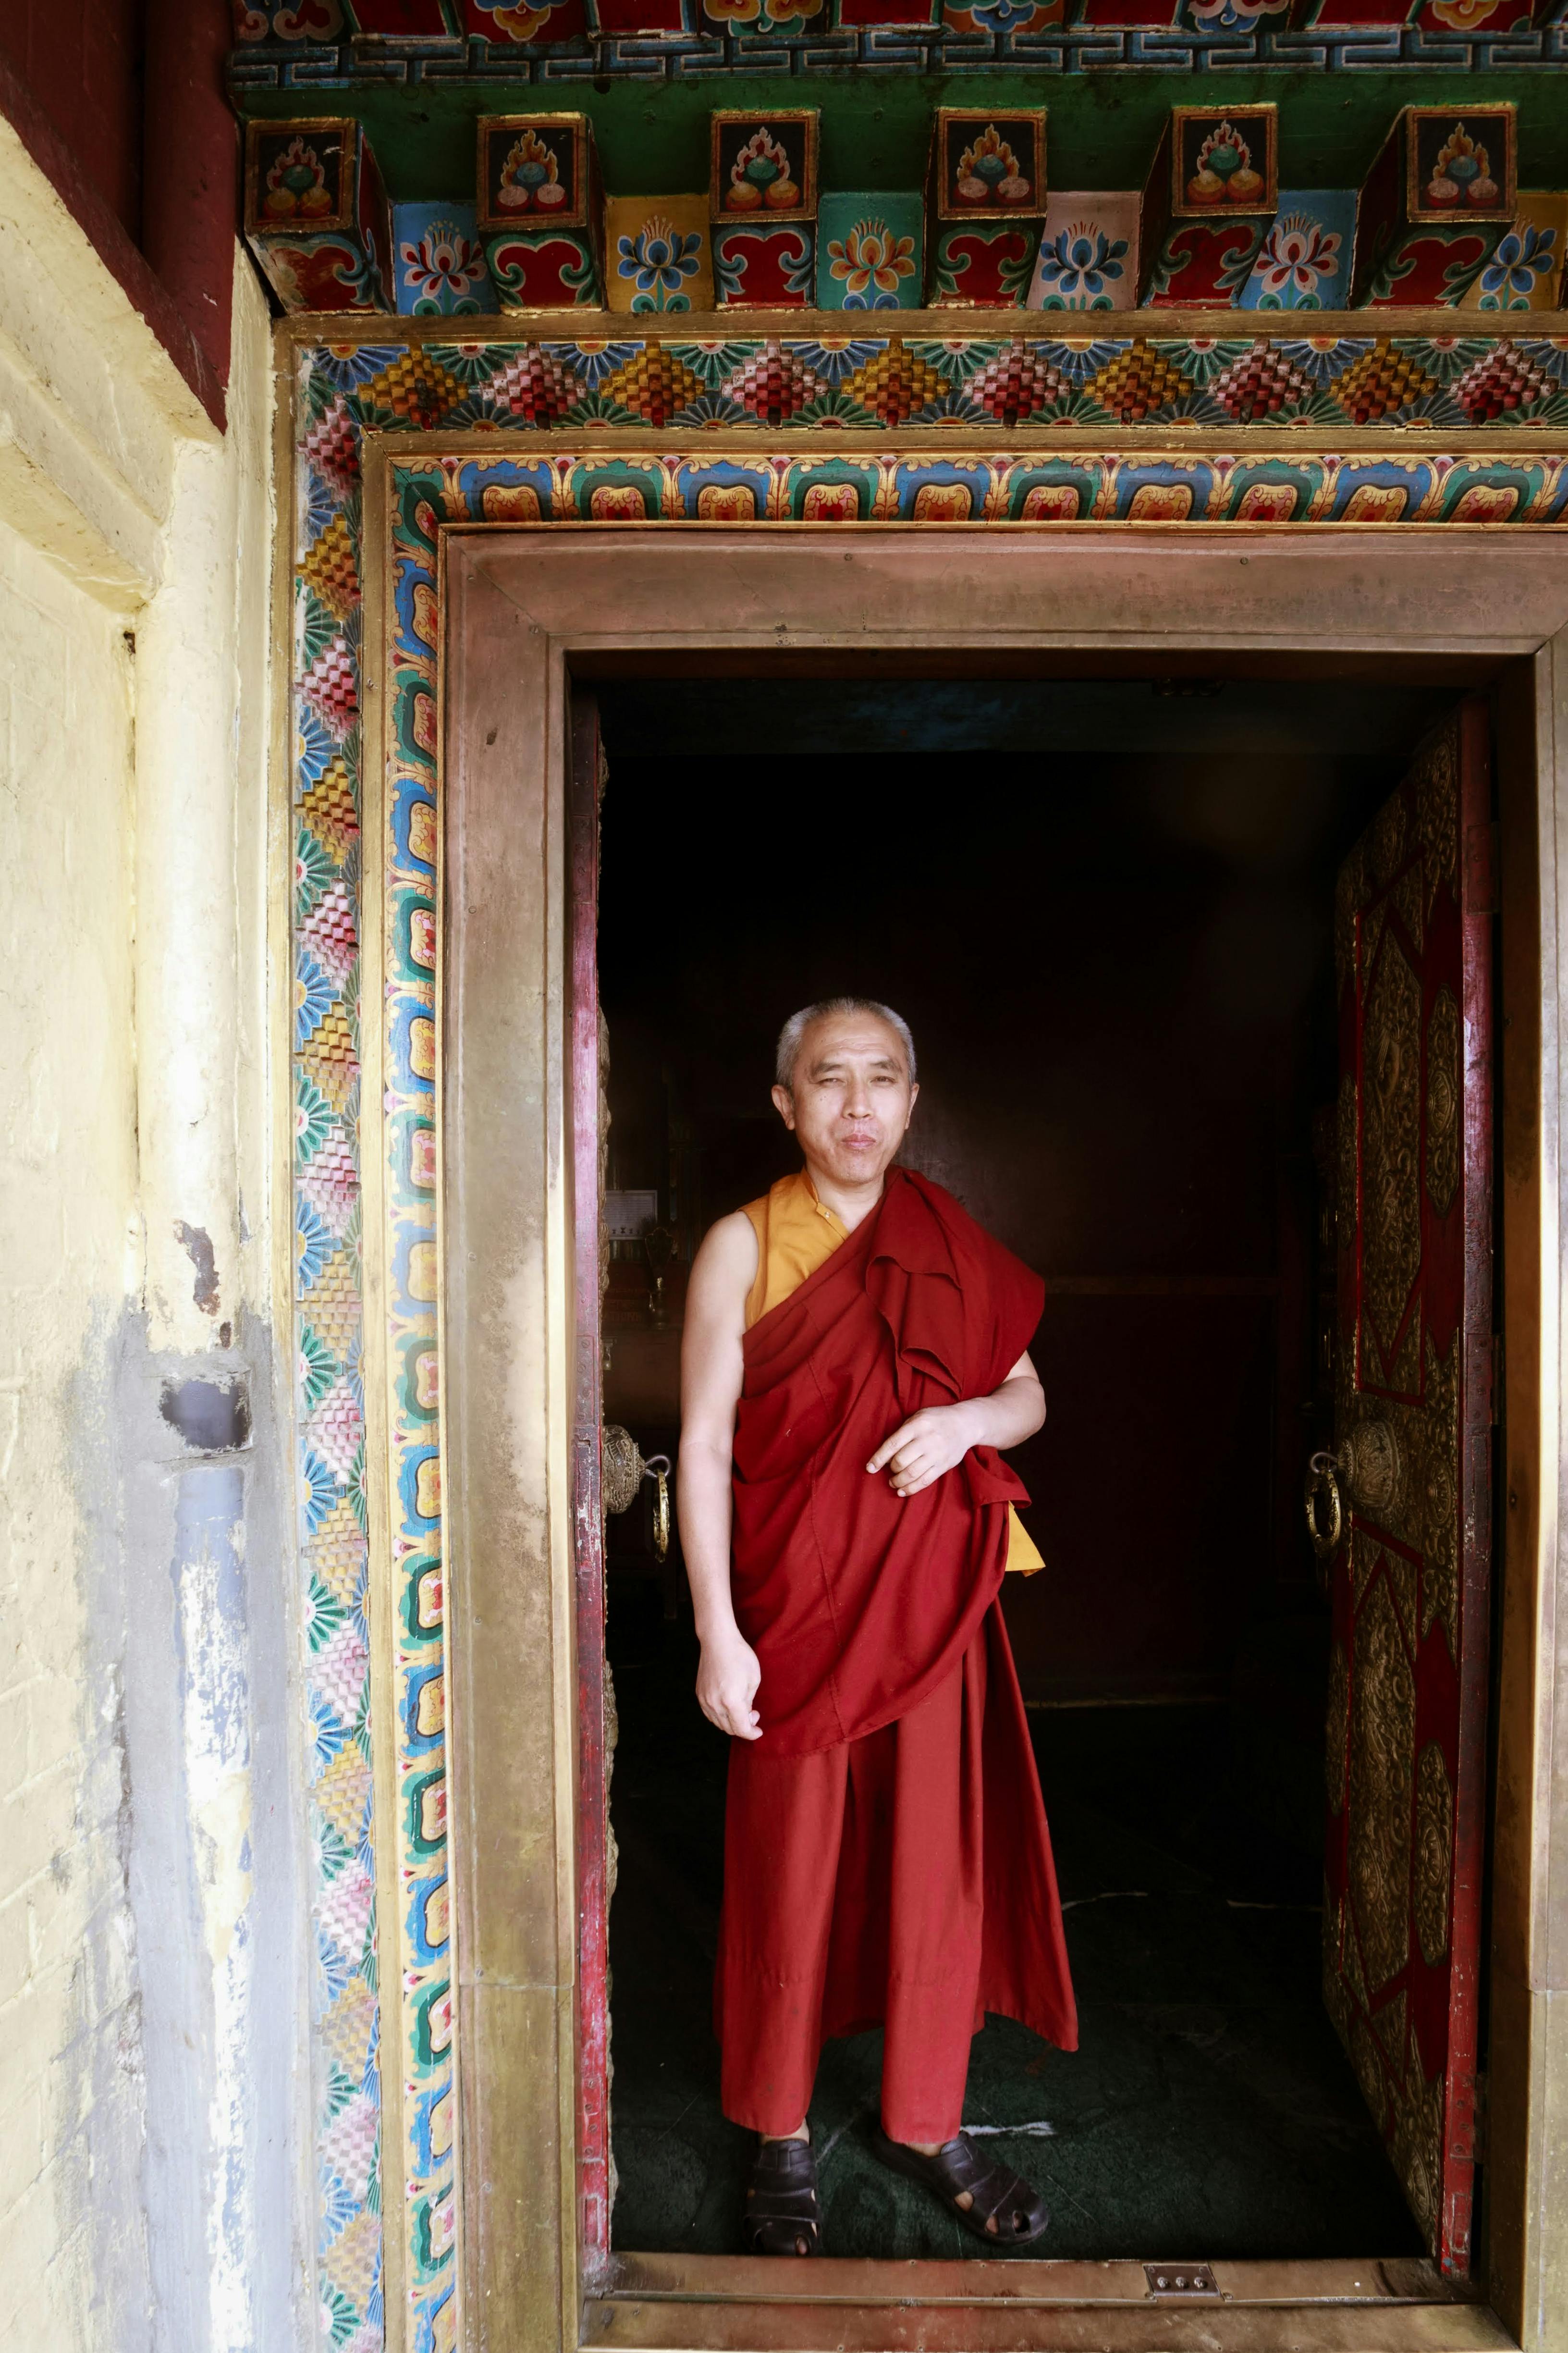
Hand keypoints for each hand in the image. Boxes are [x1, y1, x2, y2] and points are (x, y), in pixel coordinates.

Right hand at [696, 1625, 762, 1739]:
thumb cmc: (740, 1656)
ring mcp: (705, 1700)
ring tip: (742, 1709)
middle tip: (753, 1714)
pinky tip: (729, 1706)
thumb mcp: (754, 1680)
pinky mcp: (699, 1694)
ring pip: (718, 1723)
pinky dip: (721, 1717)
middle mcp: (715, 1703)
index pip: (741, 1728)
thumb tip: (746, 1715)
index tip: (759, 1731)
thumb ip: (749, 1702)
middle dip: (744, 1726)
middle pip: (730, 1729)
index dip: (752, 1733)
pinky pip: (710, 1714)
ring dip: (731, 1722)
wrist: (718, 1640)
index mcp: (731, 1701)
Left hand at [867, 1402, 980, 1498]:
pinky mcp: (944, 1465)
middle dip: (891, 1469)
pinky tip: (902, 1491)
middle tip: (890, 1471)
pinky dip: (911, 1489)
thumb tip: (884, 1455)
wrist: (965, 1423)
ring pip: (912, 1474)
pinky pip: (925, 1481)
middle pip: (901, 1461)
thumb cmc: (936, 1420)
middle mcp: (927, 1440)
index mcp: (917, 1425)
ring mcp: (937, 1454)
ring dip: (898, 1482)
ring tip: (893, 1482)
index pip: (893, 1444)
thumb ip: (902, 1433)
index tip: (869, 1468)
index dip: (878, 1458)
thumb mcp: (918, 1417)